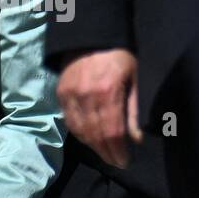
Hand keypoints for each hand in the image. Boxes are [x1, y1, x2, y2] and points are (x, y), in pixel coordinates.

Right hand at [56, 48, 142, 167]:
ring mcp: (70, 95)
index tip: (125, 161)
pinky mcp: (61, 94)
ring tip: (106, 154)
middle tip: (117, 162)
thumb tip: (137, 139)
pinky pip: (70, 121)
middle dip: (107, 152)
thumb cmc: (120, 55)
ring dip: (94, 147)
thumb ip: (134, 109)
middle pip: (96, 135)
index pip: (112, 131)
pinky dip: (80, 134)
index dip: (118, 150)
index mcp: (107, 92)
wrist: (91, 35)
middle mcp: (86, 96)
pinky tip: (90, 140)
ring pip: (81, 131)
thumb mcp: (135, 77)